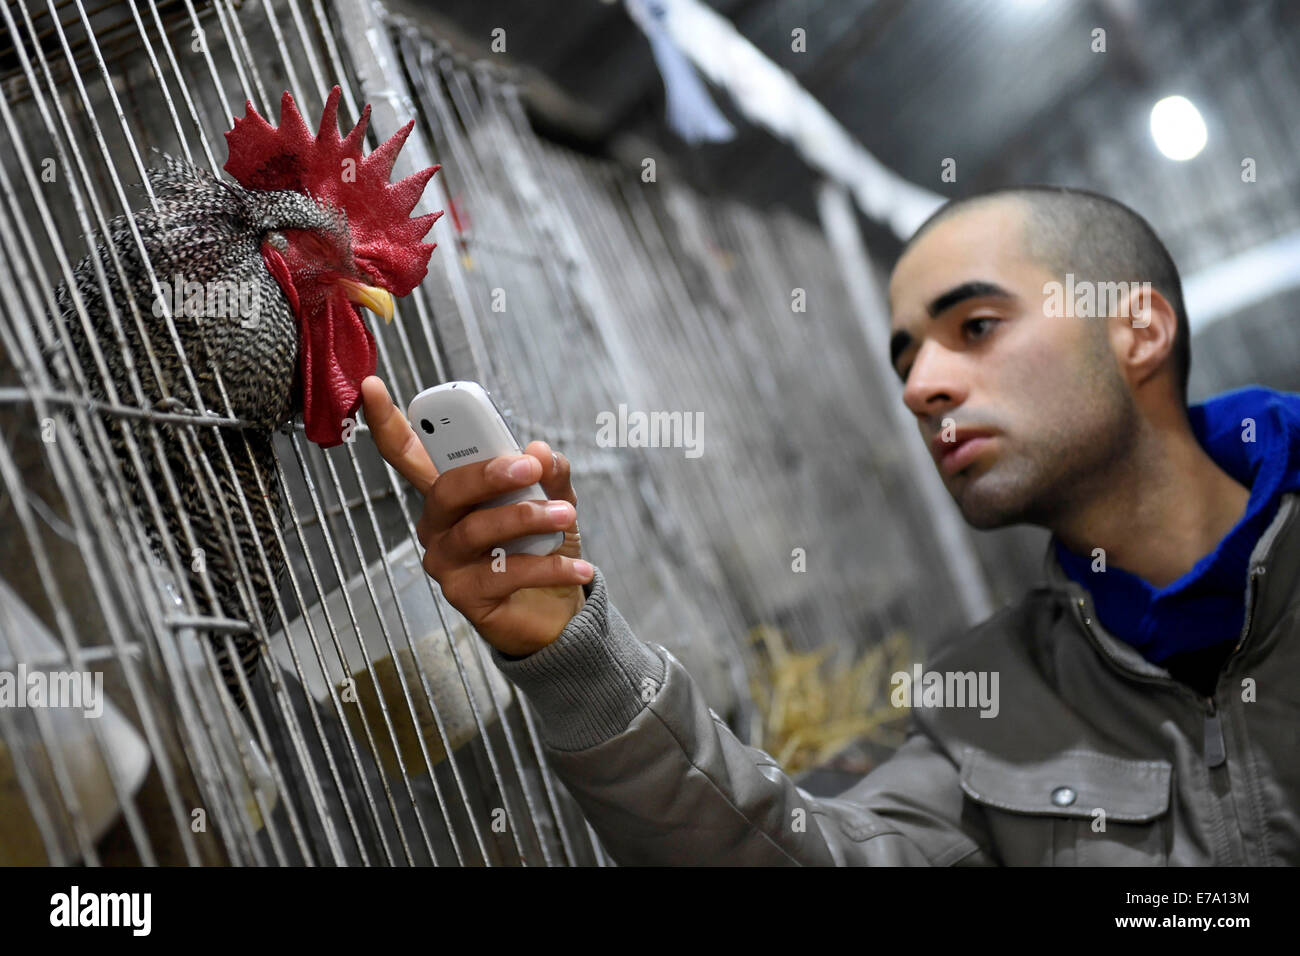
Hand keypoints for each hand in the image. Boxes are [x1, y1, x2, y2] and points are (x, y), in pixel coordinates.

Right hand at [360, 376, 591, 655]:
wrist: (557, 609)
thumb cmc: (542, 548)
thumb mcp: (553, 502)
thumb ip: (548, 474)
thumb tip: (541, 451)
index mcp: (450, 491)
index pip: (408, 452)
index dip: (387, 421)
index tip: (371, 385)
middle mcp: (437, 523)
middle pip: (447, 488)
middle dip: (489, 473)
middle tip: (530, 466)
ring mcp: (445, 561)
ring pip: (476, 530)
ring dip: (526, 518)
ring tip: (564, 516)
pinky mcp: (462, 595)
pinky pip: (503, 573)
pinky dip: (547, 566)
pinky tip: (578, 566)